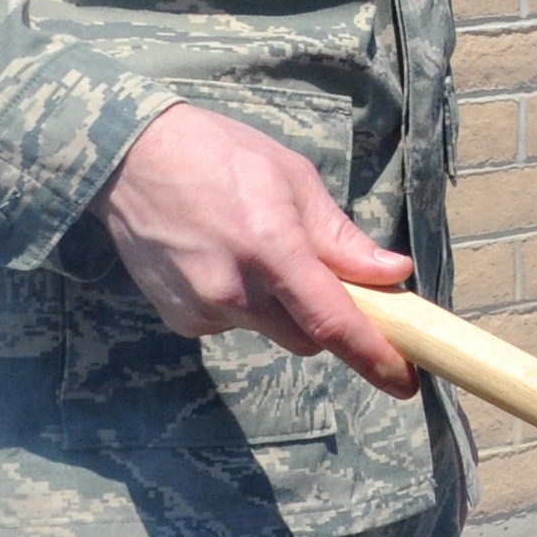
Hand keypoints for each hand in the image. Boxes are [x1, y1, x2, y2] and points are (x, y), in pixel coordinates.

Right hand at [92, 102, 419, 397]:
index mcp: (272, 250)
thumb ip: (341, 237)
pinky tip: (221, 257)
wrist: (131, 159)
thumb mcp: (294, 180)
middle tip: (325, 278)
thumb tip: (393, 273)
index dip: (373, 356)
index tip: (405, 381)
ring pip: (269, 329)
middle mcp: (235, 291)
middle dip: (327, 320)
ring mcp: (202, 310)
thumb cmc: (222, 155)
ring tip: (254, 245)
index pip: (333, 322)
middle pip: (306, 338)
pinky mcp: (180, 320)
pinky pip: (233, 323)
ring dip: (280, 306)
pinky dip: (242, 301)